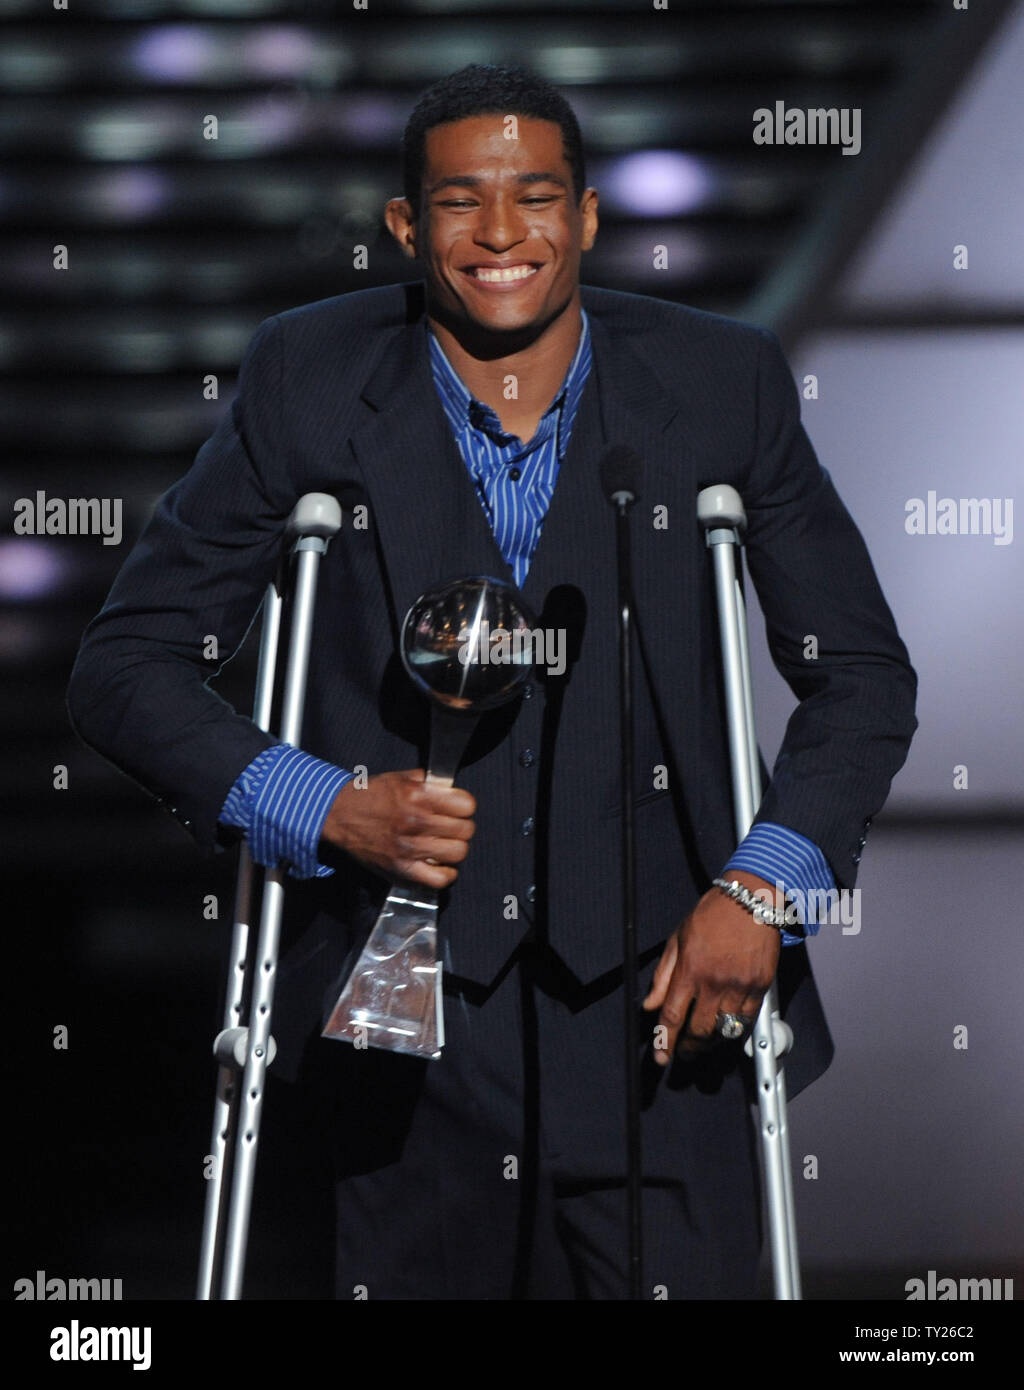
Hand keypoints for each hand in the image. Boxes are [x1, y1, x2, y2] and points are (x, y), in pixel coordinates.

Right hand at [320, 768, 476, 890]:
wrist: (338, 815)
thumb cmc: (368, 796)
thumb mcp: (399, 778)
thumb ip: (428, 782)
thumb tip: (451, 789)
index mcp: (417, 796)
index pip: (466, 805)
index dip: (465, 806)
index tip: (458, 808)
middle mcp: (415, 822)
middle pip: (465, 830)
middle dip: (462, 827)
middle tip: (451, 827)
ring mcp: (408, 848)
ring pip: (457, 853)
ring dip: (455, 848)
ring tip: (445, 844)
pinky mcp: (400, 869)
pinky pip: (438, 879)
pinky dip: (445, 874)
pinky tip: (440, 864)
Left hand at [642, 872, 781, 1065]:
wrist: (751, 901)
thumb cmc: (712, 915)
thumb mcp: (678, 939)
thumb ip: (663, 975)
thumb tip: (650, 1004)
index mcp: (690, 969)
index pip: (672, 1015)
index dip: (665, 1041)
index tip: (661, 1057)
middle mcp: (714, 982)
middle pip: (698, 1030)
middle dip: (688, 1048)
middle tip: (683, 1051)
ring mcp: (739, 986)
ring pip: (723, 1030)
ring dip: (710, 1042)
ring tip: (703, 1042)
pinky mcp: (760, 987)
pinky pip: (746, 1020)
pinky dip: (734, 1030)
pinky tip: (726, 1029)